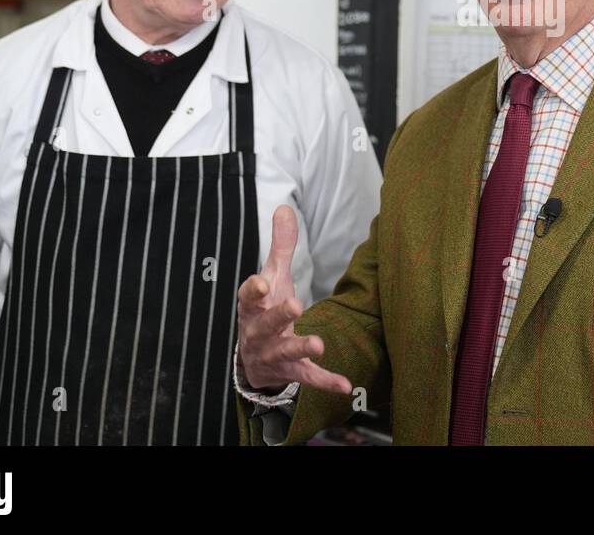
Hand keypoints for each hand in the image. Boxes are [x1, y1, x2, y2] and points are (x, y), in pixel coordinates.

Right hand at [237, 204, 351, 394]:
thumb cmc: (266, 308)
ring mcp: (273, 353)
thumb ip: (281, 247)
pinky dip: (325, 381)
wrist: (253, 357)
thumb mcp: (272, 278)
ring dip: (301, 347)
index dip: (254, 290)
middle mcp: (259, 330)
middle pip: (268, 322)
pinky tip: (345, 385)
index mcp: (253, 305)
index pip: (249, 295)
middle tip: (296, 305)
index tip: (263, 283)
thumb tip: (284, 208)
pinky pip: (307, 378)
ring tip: (319, 344)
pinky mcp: (289, 372)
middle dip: (280, 315)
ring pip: (286, 351)